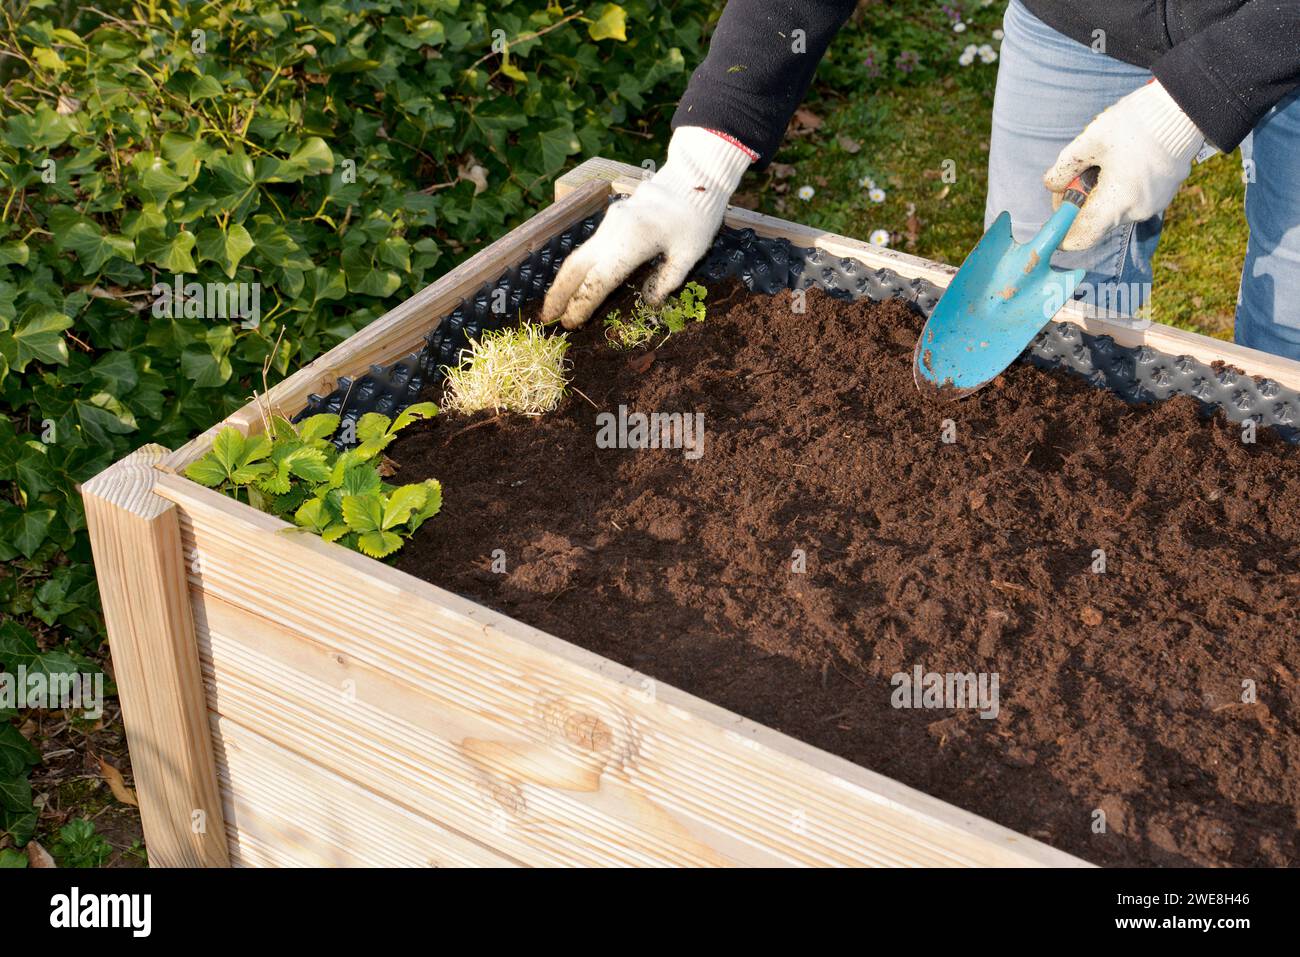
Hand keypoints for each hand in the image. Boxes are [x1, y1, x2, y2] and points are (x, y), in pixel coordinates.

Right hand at [542, 126, 751, 328]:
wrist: (692, 177)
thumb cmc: (696, 217)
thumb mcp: (690, 254)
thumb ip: (667, 280)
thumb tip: (649, 302)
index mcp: (632, 242)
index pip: (598, 281)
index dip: (582, 305)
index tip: (571, 324)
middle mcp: (613, 231)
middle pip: (576, 267)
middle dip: (558, 294)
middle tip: (546, 319)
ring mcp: (609, 222)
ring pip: (578, 255)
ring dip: (564, 281)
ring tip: (555, 304)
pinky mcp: (612, 218)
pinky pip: (589, 247)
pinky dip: (578, 268)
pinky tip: (576, 282)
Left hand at [1044, 80, 1203, 251]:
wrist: (1180, 110)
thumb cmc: (1133, 124)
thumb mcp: (1088, 142)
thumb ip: (1064, 168)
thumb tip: (1051, 185)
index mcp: (1114, 204)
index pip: (1081, 238)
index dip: (1062, 233)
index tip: (1055, 219)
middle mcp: (1135, 212)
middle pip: (1096, 222)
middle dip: (1081, 205)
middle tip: (1076, 176)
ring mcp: (1153, 205)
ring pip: (1115, 210)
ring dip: (1102, 195)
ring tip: (1103, 164)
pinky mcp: (1165, 195)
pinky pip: (1133, 200)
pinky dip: (1121, 190)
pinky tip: (1123, 164)